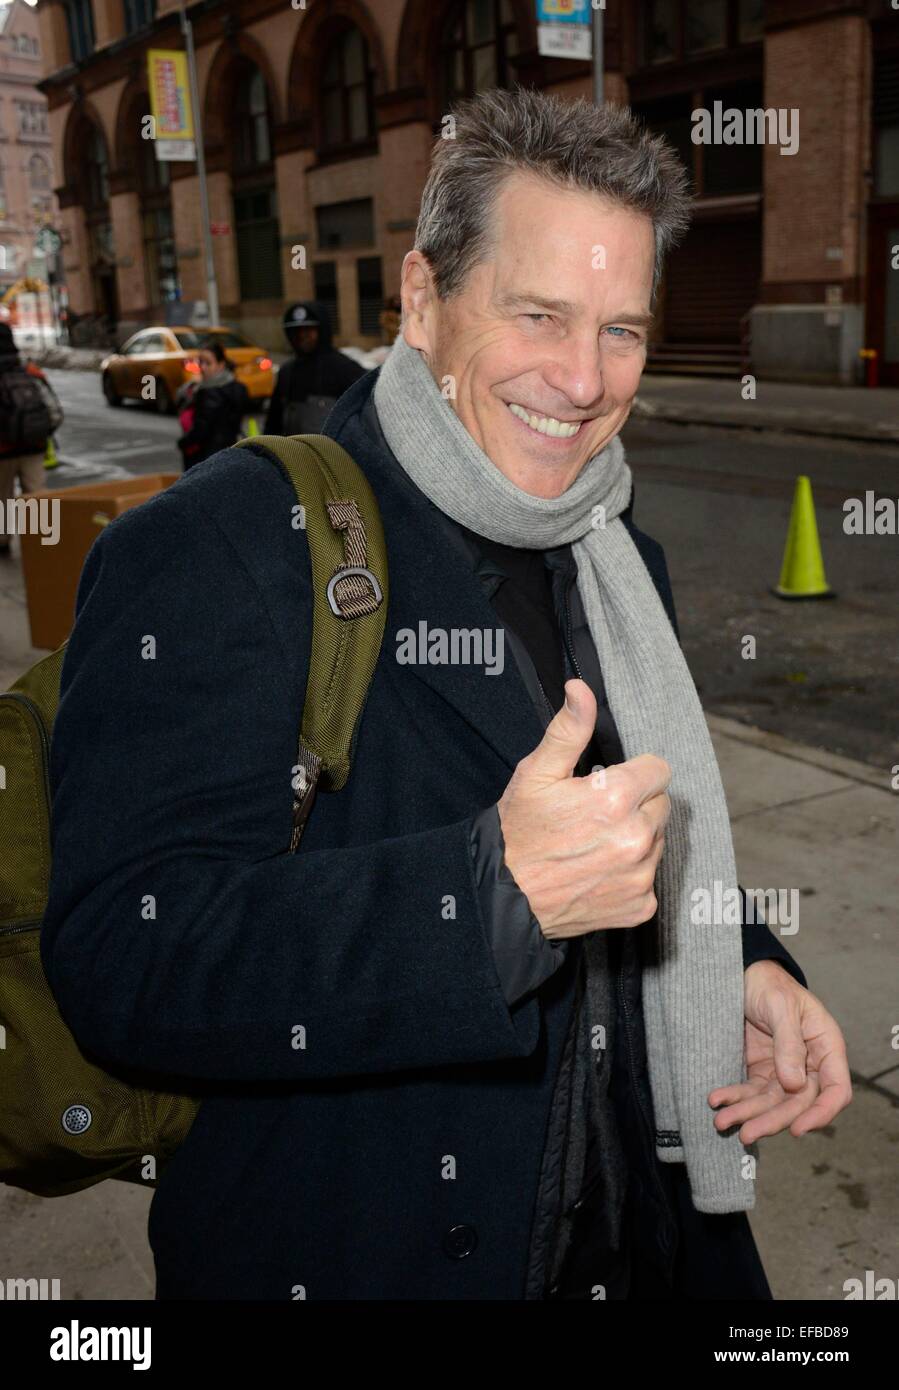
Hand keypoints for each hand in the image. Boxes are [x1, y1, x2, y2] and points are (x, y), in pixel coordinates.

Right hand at [497, 678, 670, 940]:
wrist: (504, 897)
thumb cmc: (518, 832)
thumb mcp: (536, 773)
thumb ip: (568, 730)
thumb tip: (581, 689)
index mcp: (616, 798)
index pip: (658, 770)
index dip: (633, 774)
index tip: (607, 784)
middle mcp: (637, 838)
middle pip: (661, 805)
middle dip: (636, 805)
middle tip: (596, 816)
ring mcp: (640, 875)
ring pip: (658, 841)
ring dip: (635, 839)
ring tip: (594, 845)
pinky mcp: (640, 905)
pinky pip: (650, 879)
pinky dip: (630, 875)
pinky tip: (598, 873)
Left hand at [709, 960, 851, 1142]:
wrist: (744, 974)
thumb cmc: (769, 983)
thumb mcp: (780, 1005)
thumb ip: (788, 1043)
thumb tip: (794, 1083)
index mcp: (826, 1047)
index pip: (835, 1090)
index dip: (820, 1114)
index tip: (797, 1130)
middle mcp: (809, 1063)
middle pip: (797, 1103)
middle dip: (771, 1120)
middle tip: (746, 1133)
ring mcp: (784, 1069)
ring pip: (771, 1102)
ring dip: (747, 1114)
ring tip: (721, 1122)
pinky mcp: (760, 1070)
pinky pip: (750, 1091)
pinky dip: (734, 1098)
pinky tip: (717, 1100)